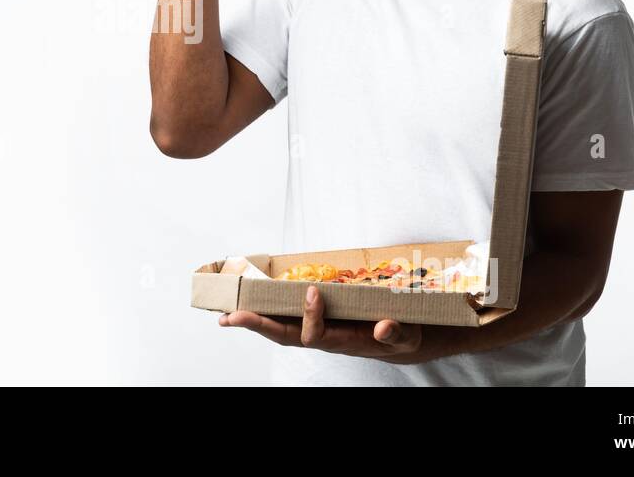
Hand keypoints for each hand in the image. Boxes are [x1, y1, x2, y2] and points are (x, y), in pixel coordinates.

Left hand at [219, 285, 422, 359]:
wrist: (399, 339)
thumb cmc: (402, 335)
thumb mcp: (406, 336)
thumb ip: (396, 333)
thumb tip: (384, 328)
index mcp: (343, 342)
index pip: (316, 335)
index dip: (311, 316)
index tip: (313, 291)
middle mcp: (324, 337)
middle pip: (285, 336)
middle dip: (258, 326)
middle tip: (230, 317)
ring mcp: (318, 329)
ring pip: (280, 329)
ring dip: (254, 321)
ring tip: (226, 315)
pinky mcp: (316, 319)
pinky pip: (286, 317)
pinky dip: (266, 311)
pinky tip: (247, 305)